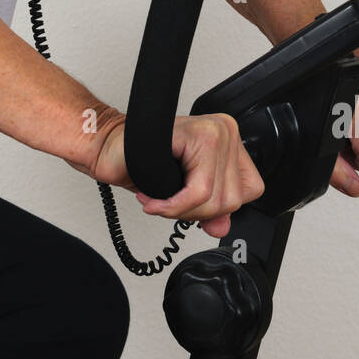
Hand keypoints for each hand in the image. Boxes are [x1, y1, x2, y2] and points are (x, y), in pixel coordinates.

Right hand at [89, 113, 264, 239]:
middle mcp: (225, 131)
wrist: (109, 148)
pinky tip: (155, 202)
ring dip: (180, 211)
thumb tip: (221, 228)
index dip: (218, 209)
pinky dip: (174, 206)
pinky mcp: (195, 135)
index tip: (191, 209)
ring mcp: (212, 130)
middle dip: (194, 214)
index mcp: (229, 140)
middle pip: (232, 199)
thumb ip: (208, 209)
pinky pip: (198, 190)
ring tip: (158, 202)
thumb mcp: (184, 191)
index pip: (249, 189)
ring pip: (214, 197)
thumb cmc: (141, 162)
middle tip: (167, 207)